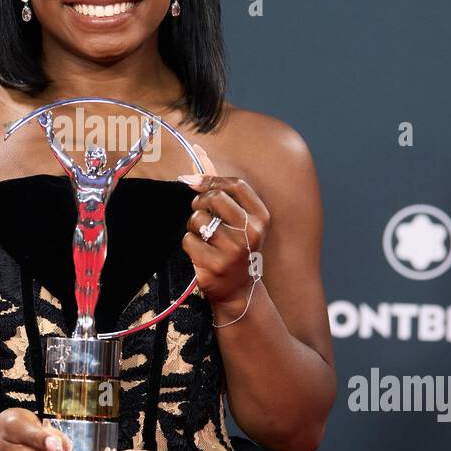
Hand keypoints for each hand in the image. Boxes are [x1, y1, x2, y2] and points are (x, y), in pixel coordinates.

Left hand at [178, 143, 267, 313]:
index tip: (194, 182)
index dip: (212, 180)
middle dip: (200, 202)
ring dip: (193, 225)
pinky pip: (188, 240)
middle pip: (215, 198)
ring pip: (198, 219)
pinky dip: (189, 243)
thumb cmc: (236, 248)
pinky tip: (200, 252)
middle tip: (199, 211)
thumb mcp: (241, 221)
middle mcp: (251, 232)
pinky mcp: (215, 265)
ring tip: (203, 237)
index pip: (235, 185)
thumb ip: (222, 191)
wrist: (238, 291)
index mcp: (261, 217)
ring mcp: (234, 250)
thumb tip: (194, 160)